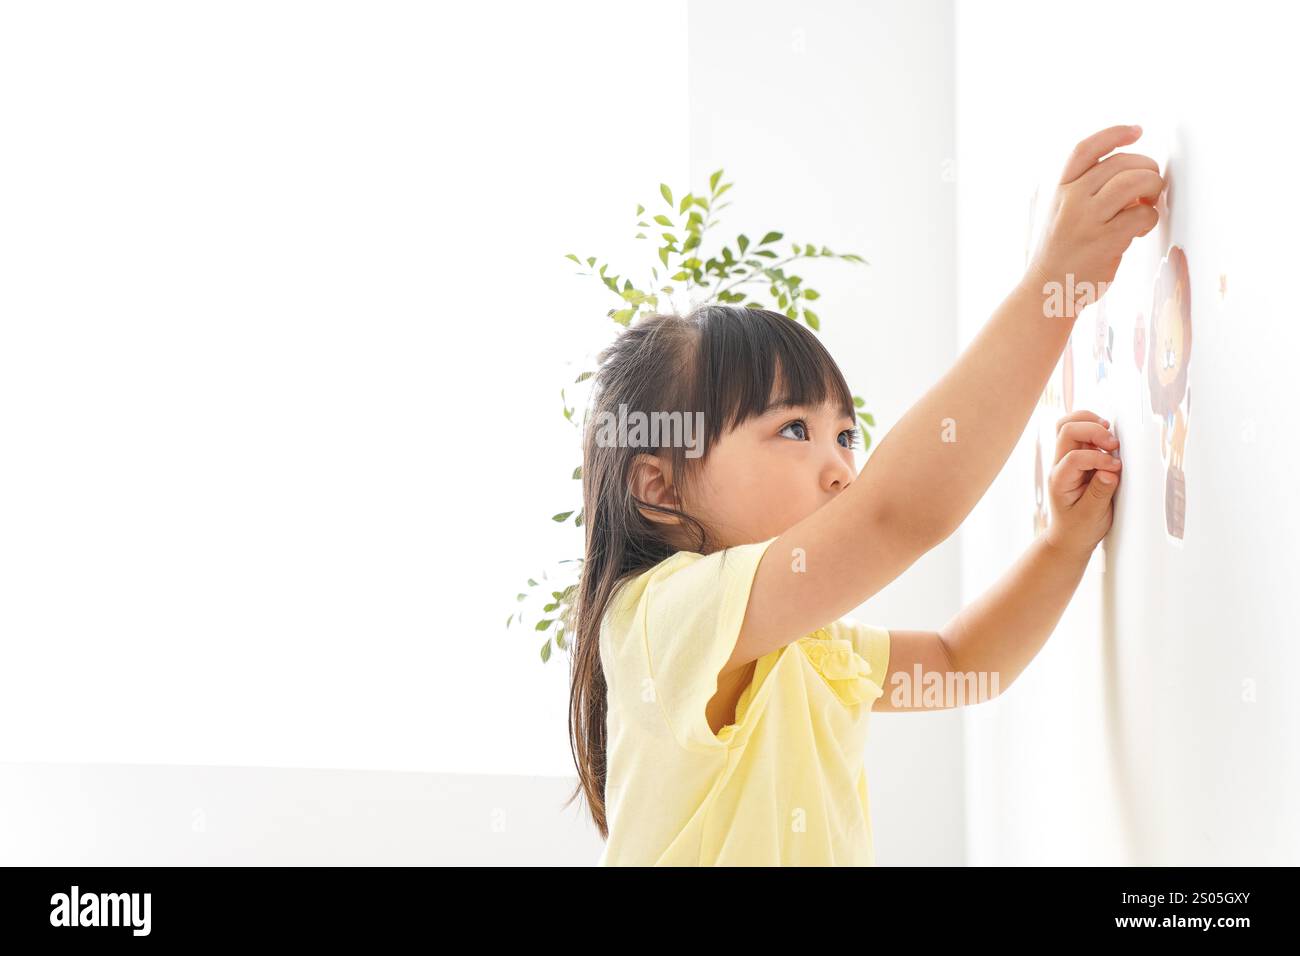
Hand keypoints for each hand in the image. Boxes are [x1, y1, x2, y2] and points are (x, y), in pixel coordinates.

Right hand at [1028, 125, 1164, 296]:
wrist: (1047, 291)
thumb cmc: (1061, 253)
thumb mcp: (1061, 213)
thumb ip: (1088, 192)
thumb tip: (1134, 176)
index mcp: (1060, 190)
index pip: (1086, 149)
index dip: (1115, 134)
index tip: (1138, 131)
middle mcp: (1071, 200)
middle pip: (1121, 162)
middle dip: (1146, 169)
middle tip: (1150, 185)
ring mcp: (1087, 220)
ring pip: (1134, 182)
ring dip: (1153, 188)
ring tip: (1149, 202)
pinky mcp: (1105, 241)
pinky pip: (1142, 215)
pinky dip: (1149, 219)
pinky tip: (1140, 230)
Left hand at [1042, 410, 1121, 556]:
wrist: (1070, 535)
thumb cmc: (1079, 527)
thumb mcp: (1092, 515)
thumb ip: (1100, 493)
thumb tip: (1110, 471)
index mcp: (1060, 480)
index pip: (1074, 457)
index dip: (1097, 458)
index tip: (1115, 468)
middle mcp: (1059, 465)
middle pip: (1067, 430)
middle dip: (1093, 431)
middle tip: (1113, 444)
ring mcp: (1066, 459)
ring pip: (1069, 425)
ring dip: (1091, 423)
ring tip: (1110, 434)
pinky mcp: (1077, 457)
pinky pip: (1080, 432)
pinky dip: (1095, 428)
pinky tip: (1108, 440)